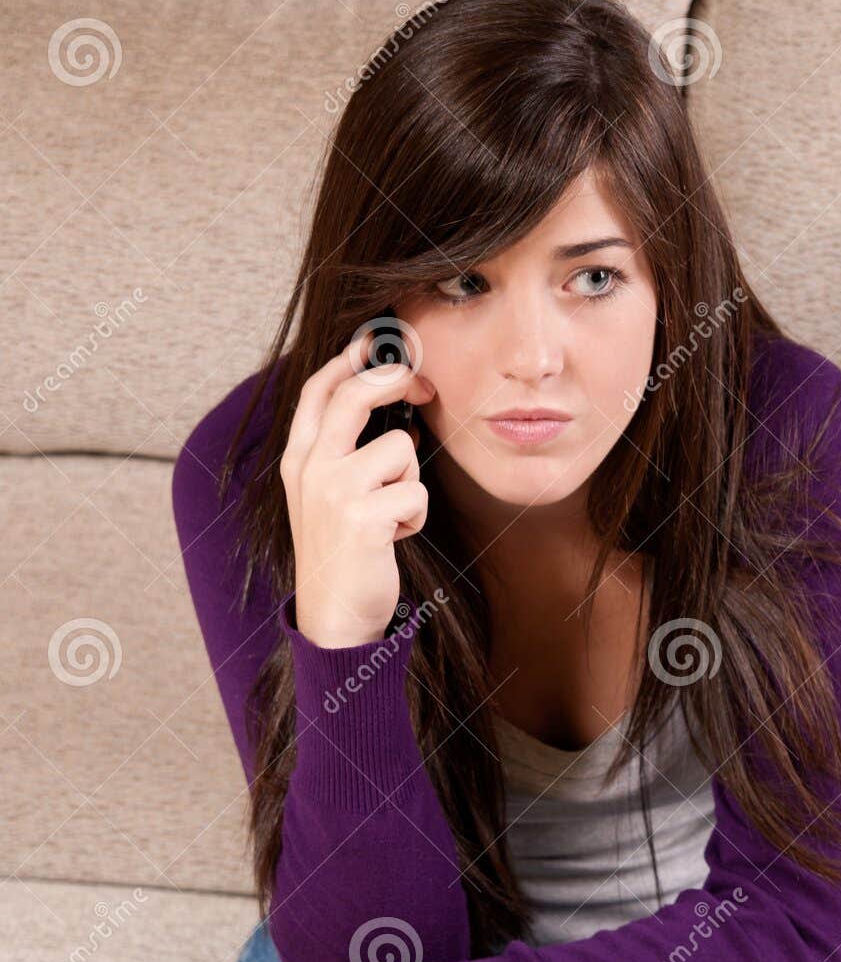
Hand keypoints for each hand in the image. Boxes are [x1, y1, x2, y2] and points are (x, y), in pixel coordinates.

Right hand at [280, 335, 435, 647]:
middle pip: (355, 393)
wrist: (334, 617)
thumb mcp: (330, 494)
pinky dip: (415, 517)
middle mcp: (310, 467)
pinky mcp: (362, 518)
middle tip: (422, 383)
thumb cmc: (344, 552)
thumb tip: (390, 397)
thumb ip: (344, 449)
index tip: (384, 344)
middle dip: (395, 377)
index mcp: (298, 457)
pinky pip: (415, 493)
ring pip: (401, 448)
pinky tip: (394, 538)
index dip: (354, 358)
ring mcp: (333, 491)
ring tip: (392, 514)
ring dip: (411, 482)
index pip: (320, 388)